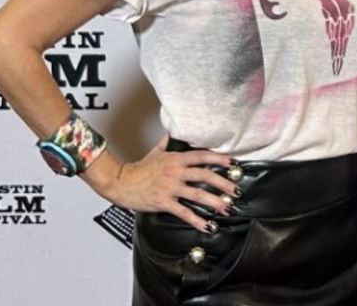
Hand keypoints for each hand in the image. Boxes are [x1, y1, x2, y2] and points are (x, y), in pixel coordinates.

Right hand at [82, 136, 237, 231]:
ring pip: (197, 194)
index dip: (219, 159)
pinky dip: (197, 220)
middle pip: (204, 175)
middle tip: (236, 190)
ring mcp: (170, 187)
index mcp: (175, 159)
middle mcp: (175, 172)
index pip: (202, 156)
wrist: (121, 182)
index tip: (233, 164)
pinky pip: (183, 212)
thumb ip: (168, 142)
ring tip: (227, 208)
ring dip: (215, 202)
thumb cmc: (138, 169)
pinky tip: (207, 226)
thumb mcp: (155, 152)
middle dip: (223, 183)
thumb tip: (174, 130)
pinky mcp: (164, 202)